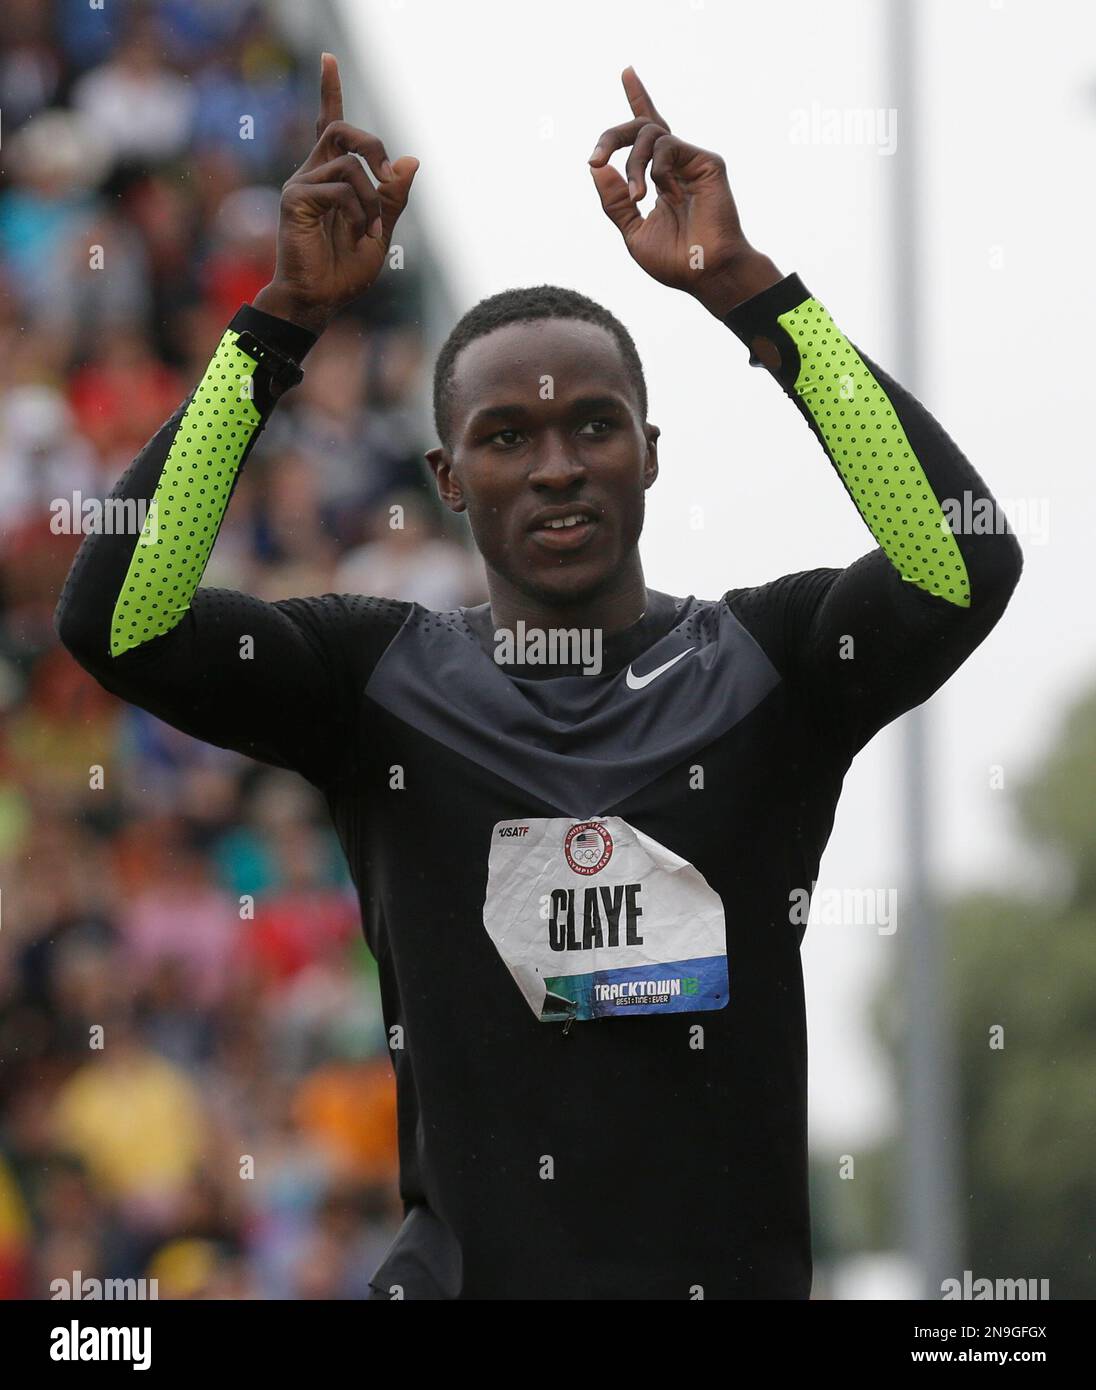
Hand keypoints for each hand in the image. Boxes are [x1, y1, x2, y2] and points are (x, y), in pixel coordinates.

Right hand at [253, 53, 418, 335]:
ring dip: (373, 197)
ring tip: (372, 228)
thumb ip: (393, 197)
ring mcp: (301, 184)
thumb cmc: (344, 271)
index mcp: (331, 178)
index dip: (329, 91)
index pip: (329, 125)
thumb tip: (410, 160)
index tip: (328, 58)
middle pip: (343, 129)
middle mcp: (312, 173)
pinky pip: (339, 188)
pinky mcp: (295, 199)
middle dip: (374, 145)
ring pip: (349, 163)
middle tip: (389, 178)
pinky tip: (359, 232)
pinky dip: (360, 211)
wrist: (319, 300)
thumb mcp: (381, 231)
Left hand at [588, 68, 780, 317]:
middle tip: (595, 159)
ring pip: (650, 134)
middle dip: (611, 137)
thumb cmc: (674, 260)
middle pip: (641, 128)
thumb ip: (614, 201)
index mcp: (660, 179)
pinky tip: (661, 191)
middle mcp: (676, 165)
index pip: (646, 137)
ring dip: (632, 164)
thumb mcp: (632, 232)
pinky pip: (668, 146)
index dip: (638, 101)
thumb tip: (596, 169)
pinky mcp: (707, 160)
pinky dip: (655, 167)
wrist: (705, 273)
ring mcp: (692, 161)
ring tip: (636, 197)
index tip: (627, 73)